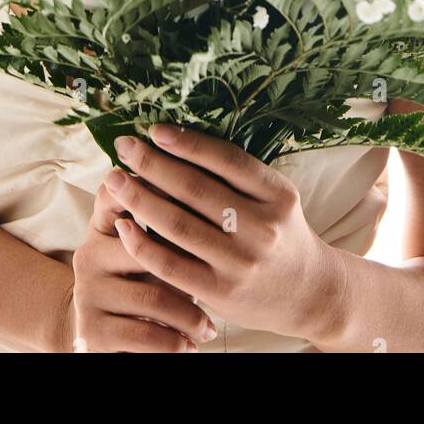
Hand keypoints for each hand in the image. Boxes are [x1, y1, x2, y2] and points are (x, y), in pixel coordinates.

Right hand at [67, 175, 219, 351]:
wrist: (98, 332)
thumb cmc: (137, 281)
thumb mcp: (143, 248)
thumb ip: (167, 223)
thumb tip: (220, 202)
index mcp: (102, 225)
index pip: (121, 195)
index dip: (153, 191)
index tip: (196, 198)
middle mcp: (90, 254)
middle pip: (148, 250)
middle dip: (189, 267)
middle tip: (224, 278)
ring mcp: (88, 293)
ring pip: (153, 298)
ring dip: (189, 316)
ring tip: (209, 327)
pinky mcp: (92, 331)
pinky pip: (144, 335)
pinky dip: (173, 343)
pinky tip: (190, 346)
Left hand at [103, 123, 340, 340]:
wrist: (308, 293)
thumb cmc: (281, 233)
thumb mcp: (276, 197)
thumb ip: (238, 176)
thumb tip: (177, 141)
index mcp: (278, 195)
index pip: (228, 160)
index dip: (188, 142)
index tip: (155, 130)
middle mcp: (261, 228)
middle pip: (196, 189)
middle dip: (153, 164)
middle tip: (124, 147)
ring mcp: (240, 263)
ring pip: (178, 225)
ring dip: (140, 198)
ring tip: (115, 179)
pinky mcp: (220, 293)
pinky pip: (171, 265)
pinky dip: (142, 244)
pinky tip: (123, 225)